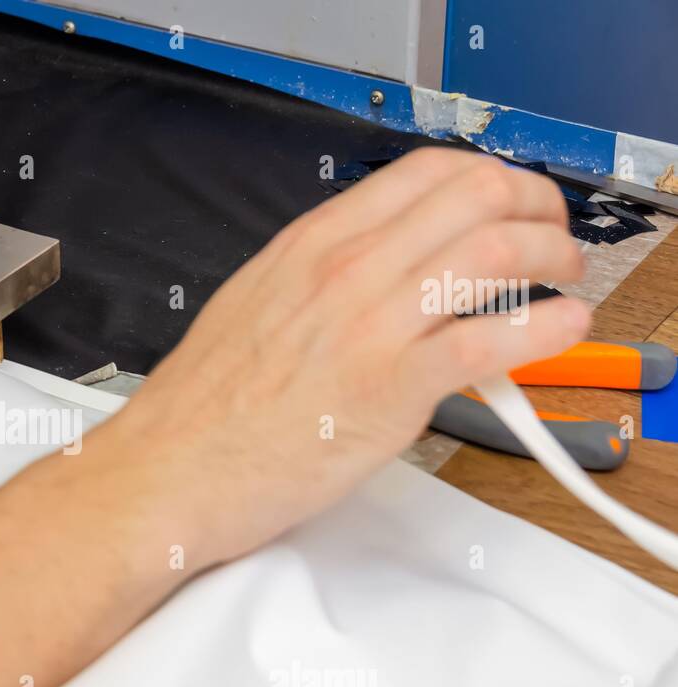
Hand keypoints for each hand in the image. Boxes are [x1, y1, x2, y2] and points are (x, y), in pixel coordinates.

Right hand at [105, 148, 589, 567]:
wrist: (166, 471)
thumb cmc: (201, 407)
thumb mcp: (255, 308)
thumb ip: (322, 284)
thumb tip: (385, 281)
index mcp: (309, 246)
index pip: (427, 173)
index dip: (491, 179)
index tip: (510, 204)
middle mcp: (343, 271)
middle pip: (476, 196)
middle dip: (537, 209)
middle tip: (552, 240)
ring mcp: (367, 326)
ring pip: (495, 253)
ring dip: (551, 258)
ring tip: (562, 282)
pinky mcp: (390, 389)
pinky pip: (490, 339)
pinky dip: (544, 327)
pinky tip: (558, 329)